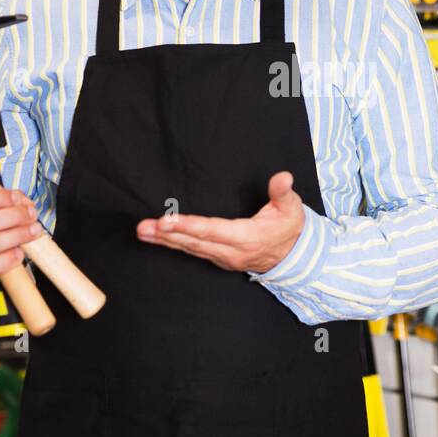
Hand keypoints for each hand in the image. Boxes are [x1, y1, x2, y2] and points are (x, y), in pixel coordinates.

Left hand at [136, 171, 304, 273]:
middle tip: (143, 227)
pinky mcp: (219, 259)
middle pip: (194, 243)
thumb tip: (283, 177)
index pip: (212, 231)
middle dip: (167, 234)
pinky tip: (158, 238)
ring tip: (142, 232)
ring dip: (165, 241)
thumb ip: (283, 193)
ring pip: (190, 249)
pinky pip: (193, 251)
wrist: (294, 257)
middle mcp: (231, 252)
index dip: (188, 226)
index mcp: (247, 238)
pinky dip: (174, 244)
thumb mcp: (292, 209)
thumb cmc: (289, 228)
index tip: (166, 220)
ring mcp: (224, 258)